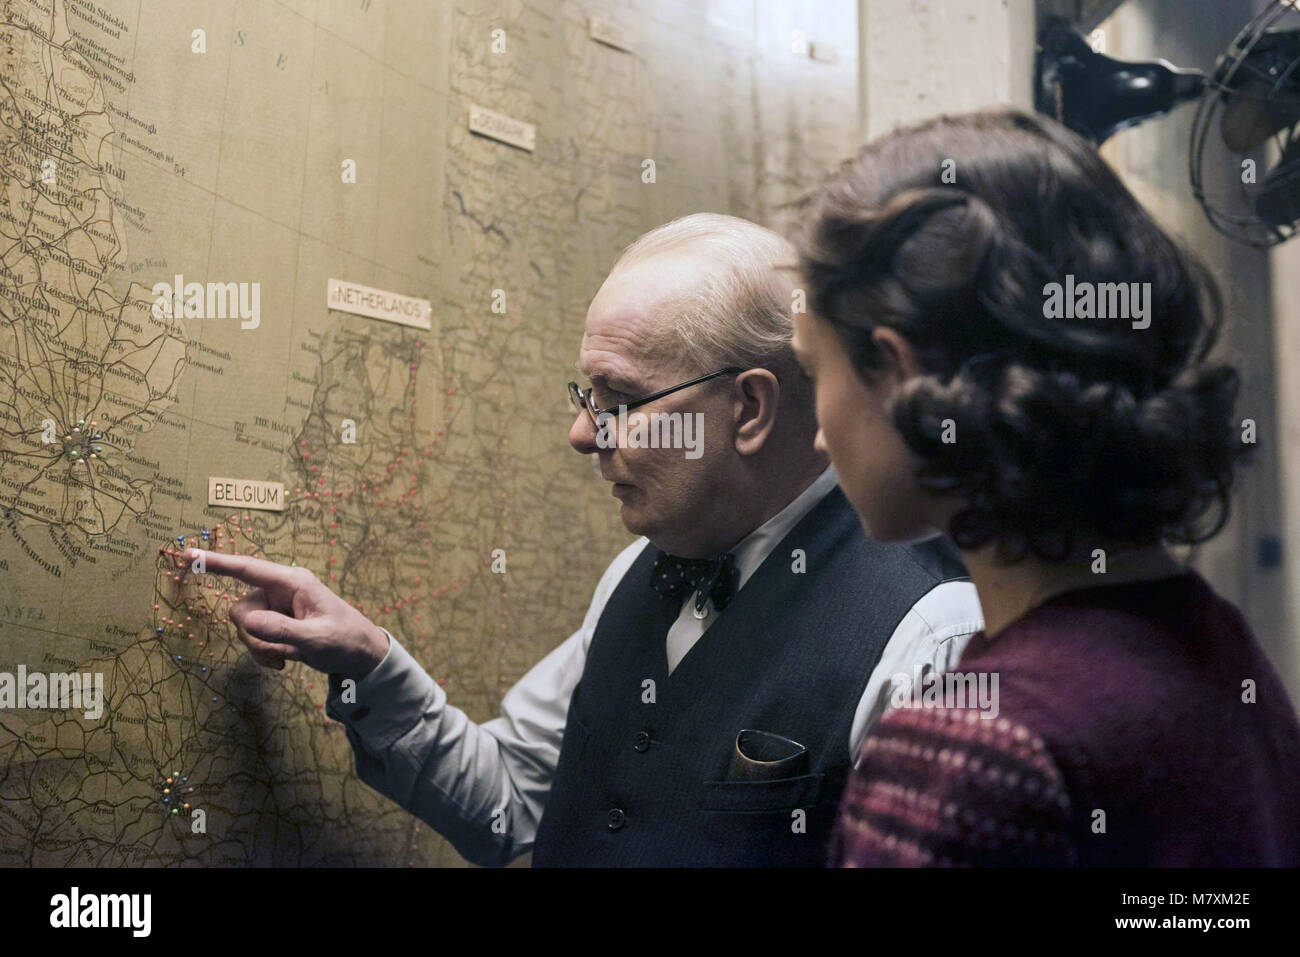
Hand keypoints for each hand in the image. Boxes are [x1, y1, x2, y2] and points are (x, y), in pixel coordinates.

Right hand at [188, 549, 389, 677]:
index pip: (247, 569)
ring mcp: (277, 608)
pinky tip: (285, 660)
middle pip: (241, 610)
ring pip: (245, 627)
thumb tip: (246, 621)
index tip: (189, 555)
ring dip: (262, 647)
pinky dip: (264, 653)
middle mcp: (281, 591)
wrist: (360, 656)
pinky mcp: (275, 624)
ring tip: (290, 655)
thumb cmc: (345, 640)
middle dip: (255, 636)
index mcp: (293, 582)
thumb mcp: (316, 638)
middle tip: (283, 651)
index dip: (216, 563)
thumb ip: (281, 629)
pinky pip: (252, 638)